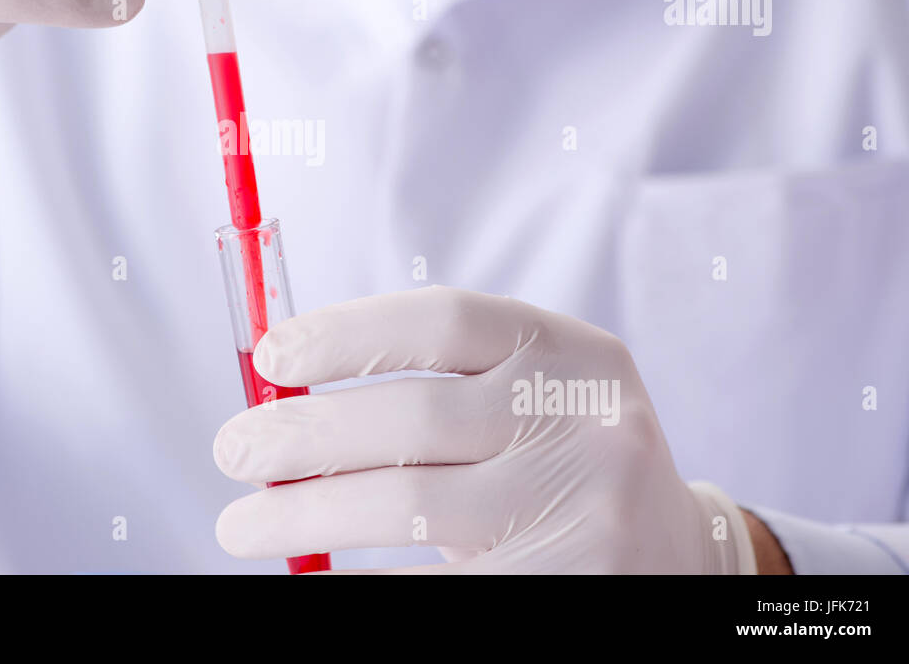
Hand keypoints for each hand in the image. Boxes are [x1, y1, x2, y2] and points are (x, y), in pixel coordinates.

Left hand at [213, 286, 756, 572]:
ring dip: (306, 514)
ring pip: (412, 507)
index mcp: (568, 352)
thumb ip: (433, 380)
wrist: (676, 551)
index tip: (271, 355)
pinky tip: (309, 577)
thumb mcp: (527, 391)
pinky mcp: (565, 584)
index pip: (444, 321)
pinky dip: (357, 583)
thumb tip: (282, 391)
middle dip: (304, 434)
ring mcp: (583, 509)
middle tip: (232, 449)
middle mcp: (584, 422)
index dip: (346, 332)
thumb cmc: (560, 453)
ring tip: (242, 524)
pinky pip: (433, 587)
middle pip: (415, 419)